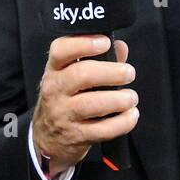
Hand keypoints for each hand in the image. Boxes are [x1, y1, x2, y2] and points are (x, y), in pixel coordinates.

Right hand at [31, 35, 136, 178]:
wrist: (48, 137)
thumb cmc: (66, 98)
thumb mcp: (72, 74)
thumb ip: (99, 59)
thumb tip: (120, 47)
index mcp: (55, 69)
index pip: (60, 50)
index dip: (83, 44)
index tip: (104, 42)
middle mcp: (55, 89)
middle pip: (81, 75)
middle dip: (111, 72)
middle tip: (129, 73)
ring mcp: (64, 114)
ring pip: (93, 104)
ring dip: (119, 99)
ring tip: (131, 97)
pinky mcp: (77, 136)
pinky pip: (103, 129)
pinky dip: (123, 122)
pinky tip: (130, 115)